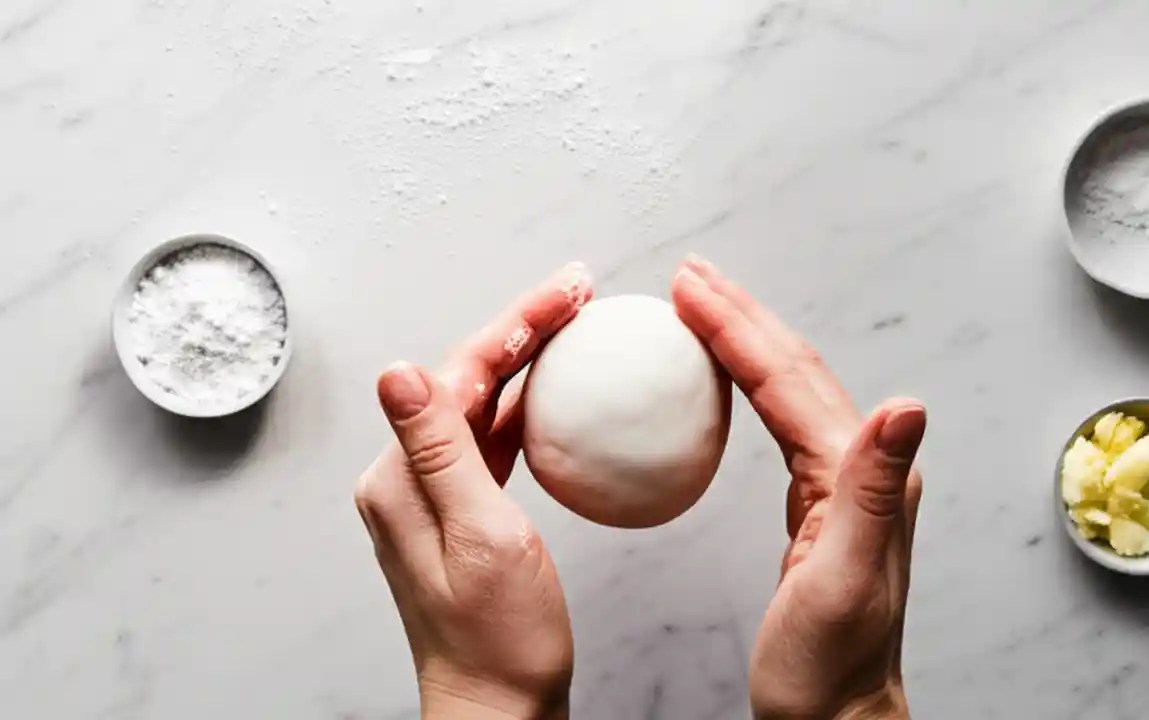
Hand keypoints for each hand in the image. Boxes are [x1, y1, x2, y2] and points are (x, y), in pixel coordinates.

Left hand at [356, 263, 592, 719]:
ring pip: (482, 403)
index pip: (456, 374)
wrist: (497, 708)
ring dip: (527, 360)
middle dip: (524, 329)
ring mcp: (431, 495)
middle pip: (466, 379)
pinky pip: (493, 440)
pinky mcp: (460, 511)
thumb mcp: (479, 537)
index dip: (514, 325)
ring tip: (575, 323)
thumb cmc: (497, 641)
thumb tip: (397, 372)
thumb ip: (440, 450)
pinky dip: (527, 409)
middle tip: (579, 291)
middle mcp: (405, 479)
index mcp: (399, 480)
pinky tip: (556, 394)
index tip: (566, 292)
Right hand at [672, 256, 923, 719]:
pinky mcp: (816, 505)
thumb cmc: (829, 669)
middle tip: (687, 276)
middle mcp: (862, 470)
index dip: (738, 329)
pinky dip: (746, 386)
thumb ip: (875, 490)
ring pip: (787, 388)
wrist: (837, 719)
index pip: (792, 382)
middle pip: (793, 370)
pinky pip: (777, 423)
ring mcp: (841, 486)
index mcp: (863, 479)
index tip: (689, 291)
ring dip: (742, 340)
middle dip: (739, 315)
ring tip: (699, 307)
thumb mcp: (846, 583)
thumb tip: (907, 405)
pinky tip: (723, 380)